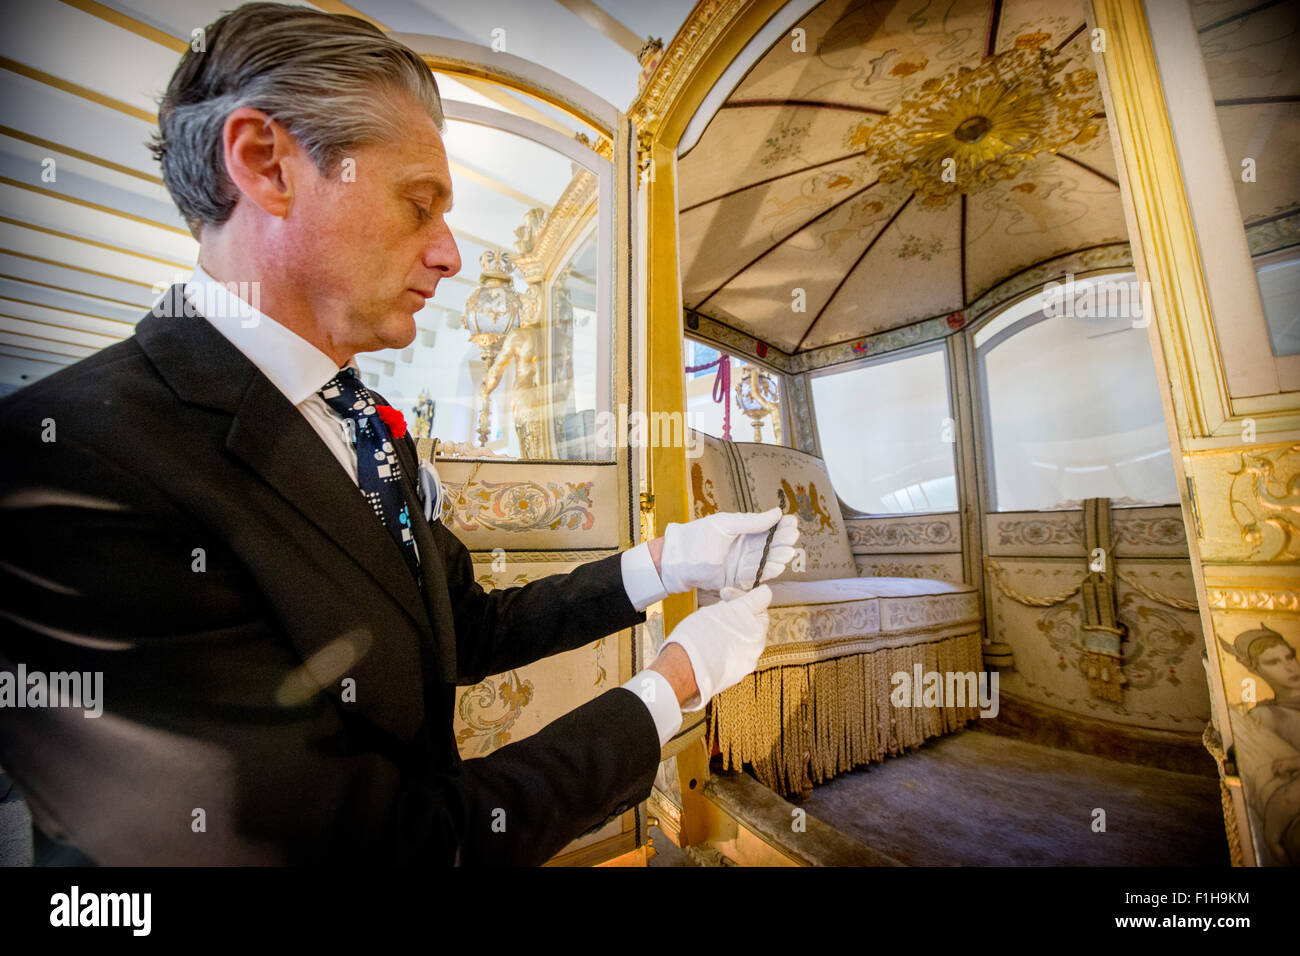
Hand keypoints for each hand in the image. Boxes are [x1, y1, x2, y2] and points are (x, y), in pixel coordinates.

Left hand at [658, 508, 798, 593]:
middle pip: (769, 546)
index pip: (767, 528)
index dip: (781, 526)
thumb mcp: (726, 524)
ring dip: (777, 557)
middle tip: (792, 538)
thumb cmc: (697, 537)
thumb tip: (777, 512)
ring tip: (787, 552)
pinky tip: (776, 566)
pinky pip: (754, 576)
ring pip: (765, 561)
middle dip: (782, 542)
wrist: (678, 559)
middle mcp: (746, 548)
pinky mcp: (737, 579)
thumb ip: (751, 521)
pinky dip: (765, 572)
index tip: (792, 522)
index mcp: (743, 532)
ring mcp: (742, 564)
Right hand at [660, 585, 771, 710]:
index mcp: (756, 628)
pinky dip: (725, 650)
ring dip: (731, 633)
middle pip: (751, 624)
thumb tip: (764, 593)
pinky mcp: (735, 676)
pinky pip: (733, 657)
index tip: (726, 593)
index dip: (741, 594)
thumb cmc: (700, 636)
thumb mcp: (724, 609)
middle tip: (716, 611)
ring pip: (742, 641)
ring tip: (709, 630)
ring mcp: (746, 663)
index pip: (761, 603)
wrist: (684, 669)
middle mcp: (756, 647)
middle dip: (736, 615)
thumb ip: (747, 601)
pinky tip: (709, 647)